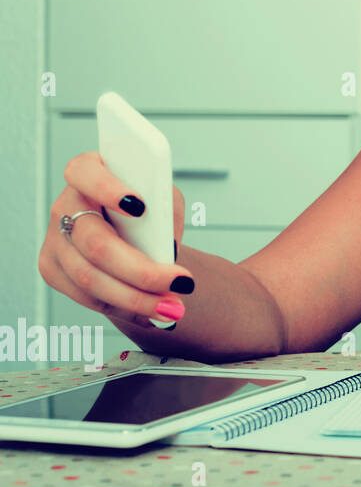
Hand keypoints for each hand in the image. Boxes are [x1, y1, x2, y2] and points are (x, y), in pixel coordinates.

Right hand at [38, 151, 193, 328]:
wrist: (130, 229)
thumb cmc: (147, 207)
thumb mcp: (163, 197)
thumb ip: (165, 210)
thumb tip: (164, 245)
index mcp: (87, 173)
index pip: (85, 173)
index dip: (108, 189)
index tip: (140, 206)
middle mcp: (64, 205)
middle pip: (96, 243)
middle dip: (141, 271)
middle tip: (181, 283)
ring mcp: (53, 239)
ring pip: (89, 278)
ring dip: (136, 299)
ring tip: (172, 308)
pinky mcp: (52, 269)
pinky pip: (86, 297)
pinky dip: (123, 309)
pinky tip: (151, 313)